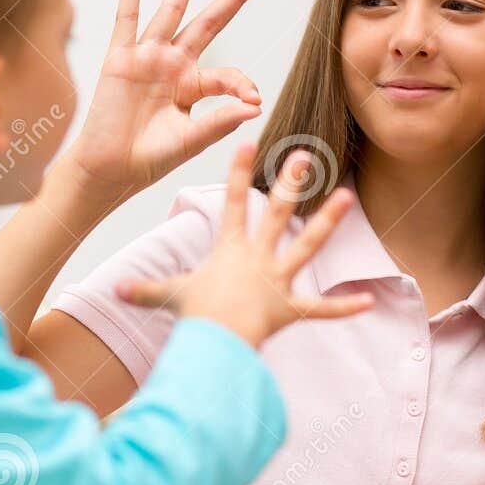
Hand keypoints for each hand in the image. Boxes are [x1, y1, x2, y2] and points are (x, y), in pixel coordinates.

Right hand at [56, 0, 264, 206]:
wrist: (110, 169)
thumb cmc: (148, 159)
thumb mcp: (190, 141)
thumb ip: (219, 122)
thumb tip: (255, 107)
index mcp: (192, 87)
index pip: (226, 75)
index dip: (242, 84)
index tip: (255, 100)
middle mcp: (173, 66)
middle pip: (208, 24)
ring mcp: (147, 59)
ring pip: (170, 13)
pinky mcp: (120, 59)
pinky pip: (126, 20)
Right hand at [115, 142, 374, 347]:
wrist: (214, 342)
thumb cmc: (193, 317)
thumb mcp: (168, 297)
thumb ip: (145, 290)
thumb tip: (115, 289)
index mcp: (229, 250)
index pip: (232, 203)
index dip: (237, 172)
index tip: (247, 142)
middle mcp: (257, 258)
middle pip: (276, 214)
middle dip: (289, 184)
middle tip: (304, 158)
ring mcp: (276, 281)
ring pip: (307, 247)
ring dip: (327, 223)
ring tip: (346, 198)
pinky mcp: (290, 309)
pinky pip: (320, 309)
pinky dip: (343, 308)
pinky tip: (369, 300)